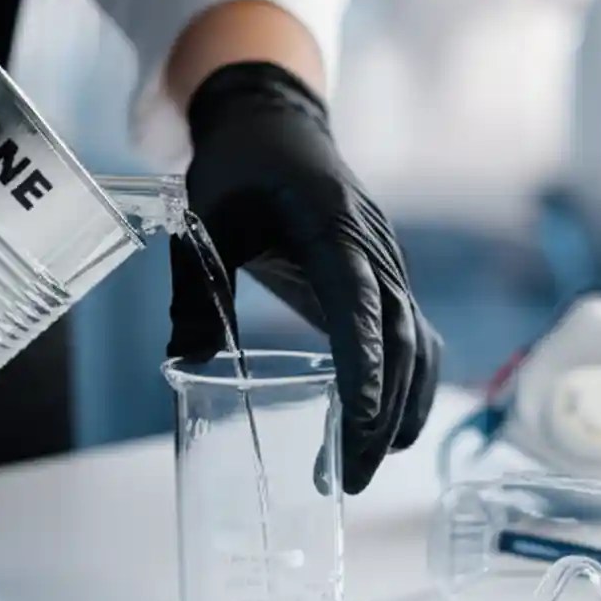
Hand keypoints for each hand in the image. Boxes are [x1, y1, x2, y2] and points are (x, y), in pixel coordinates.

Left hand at [170, 62, 441, 494]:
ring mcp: (387, 263)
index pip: (360, 307)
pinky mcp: (384, 277)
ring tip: (363, 466)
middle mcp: (374, 248)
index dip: (364, 371)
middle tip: (349, 477)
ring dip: (400, 409)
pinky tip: (383, 427)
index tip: (354, 431)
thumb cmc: (238, 168)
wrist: (275, 122)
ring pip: (418, 345)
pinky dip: (406, 385)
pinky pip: (413, 336)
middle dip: (381, 415)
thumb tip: (183, 361)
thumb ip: (196, 286)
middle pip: (401, 341)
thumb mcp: (204, 219)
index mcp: (332, 225)